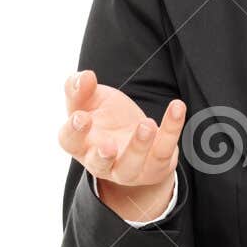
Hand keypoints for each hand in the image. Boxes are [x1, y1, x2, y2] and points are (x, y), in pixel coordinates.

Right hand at [57, 69, 184, 222]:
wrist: (139, 139)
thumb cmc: (108, 119)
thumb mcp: (92, 100)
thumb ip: (81, 88)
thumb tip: (84, 76)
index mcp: (81, 143)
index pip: (70, 141)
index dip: (74, 131)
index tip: (82, 117)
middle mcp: (102, 162)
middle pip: (99, 164)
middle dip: (103, 156)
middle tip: (107, 144)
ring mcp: (129, 169)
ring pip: (132, 166)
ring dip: (139, 146)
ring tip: (146, 123)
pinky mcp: (155, 167)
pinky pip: (164, 150)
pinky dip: (171, 128)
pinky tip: (177, 107)